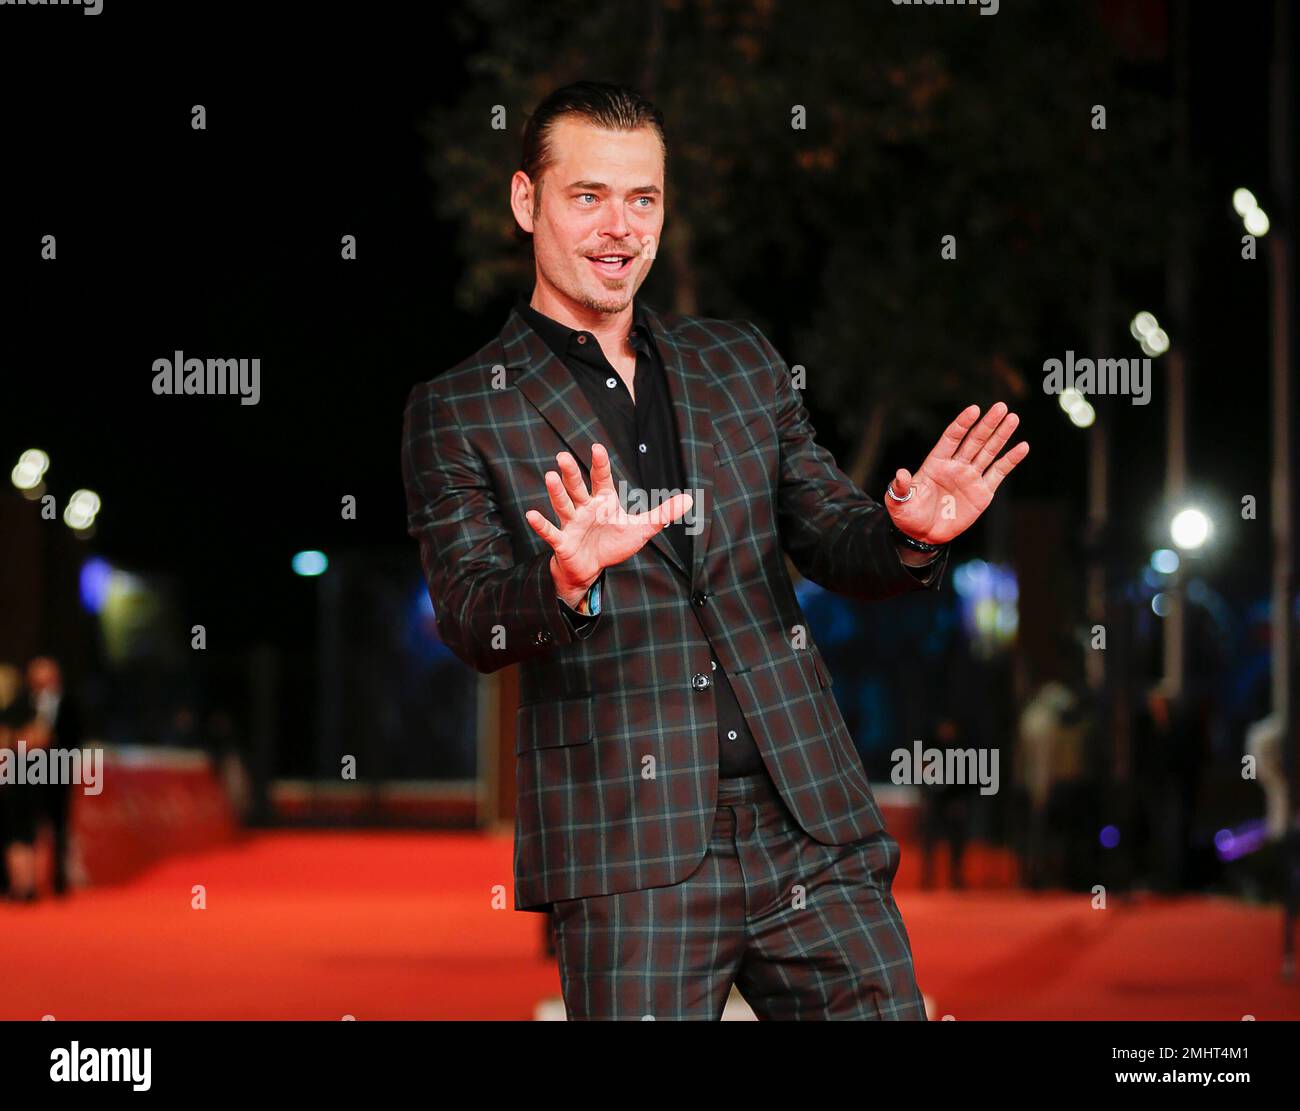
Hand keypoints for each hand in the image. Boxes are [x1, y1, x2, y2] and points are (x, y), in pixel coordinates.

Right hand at [526, 443, 693, 597]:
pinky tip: (531, 515)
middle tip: (563, 456)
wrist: (592, 569)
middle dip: (572, 472)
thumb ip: (662, 514)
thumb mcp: (641, 529)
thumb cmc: (612, 544)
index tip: (597, 447)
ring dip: (557, 492)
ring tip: (550, 476)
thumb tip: (689, 499)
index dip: (599, 464)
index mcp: (603, 501)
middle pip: (577, 486)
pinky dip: (541, 524)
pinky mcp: (563, 541)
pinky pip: (551, 532)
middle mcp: (585, 508)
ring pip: (563, 504)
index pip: (601, 478)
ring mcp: (572, 523)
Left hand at [886, 402, 1028, 544]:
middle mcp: (955, 466)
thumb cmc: (908, 515)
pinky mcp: (982, 492)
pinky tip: (1022, 446)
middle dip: (987, 424)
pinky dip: (1011, 460)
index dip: (962, 424)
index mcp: (935, 463)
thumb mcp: (898, 502)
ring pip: (988, 452)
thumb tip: (901, 473)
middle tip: (1001, 407)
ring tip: (1013, 418)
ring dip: (1001, 435)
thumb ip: (901, 487)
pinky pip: (998, 473)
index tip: (974, 409)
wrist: (923, 535)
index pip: (951, 438)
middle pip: (974, 440)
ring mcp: (970, 477)